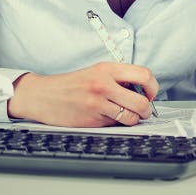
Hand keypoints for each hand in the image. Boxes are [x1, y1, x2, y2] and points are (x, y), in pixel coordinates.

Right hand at [6, 62, 159, 126]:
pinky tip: (107, 118)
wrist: (42, 95)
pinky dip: (116, 124)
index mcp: (106, 69)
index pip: (144, 75)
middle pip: (142, 102)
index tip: (150, 93)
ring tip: (125, 115)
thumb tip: (143, 91)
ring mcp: (98, 104)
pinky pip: (116, 125)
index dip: (153, 87)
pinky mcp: (92, 120)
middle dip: (147, 110)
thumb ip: (118, 77)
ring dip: (133, 119)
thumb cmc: (70, 84)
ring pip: (131, 118)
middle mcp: (103, 84)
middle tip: (143, 110)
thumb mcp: (95, 71)